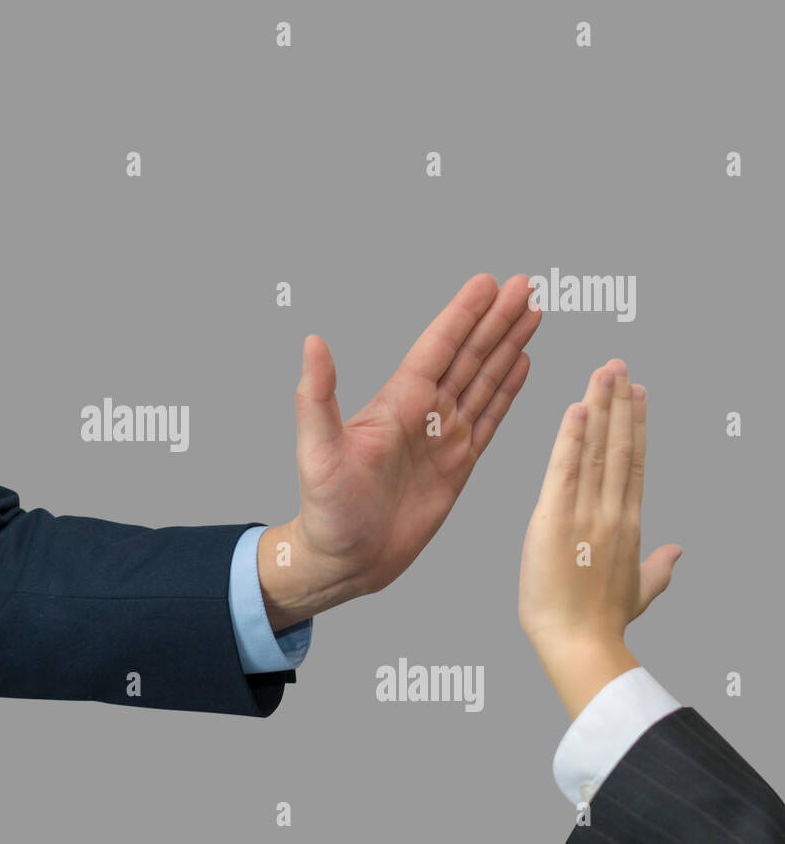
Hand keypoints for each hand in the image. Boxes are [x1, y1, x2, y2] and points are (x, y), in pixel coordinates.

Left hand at [258, 273, 540, 627]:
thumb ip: (317, 396)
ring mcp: (442, 437)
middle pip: (468, 355)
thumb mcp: (317, 449)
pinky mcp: (457, 465)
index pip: (437, 348)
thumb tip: (312, 342)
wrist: (345, 559)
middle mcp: (423, 414)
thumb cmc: (325, 509)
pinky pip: (490, 419)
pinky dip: (508, 391)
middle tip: (524, 284)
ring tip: (532, 313)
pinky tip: (522, 364)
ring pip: (484, 381)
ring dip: (508, 347)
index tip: (488, 283)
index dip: (464, 315)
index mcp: (396, 404)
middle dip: (497, 320)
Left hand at [517, 360, 682, 716]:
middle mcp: (611, 511)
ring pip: (597, 449)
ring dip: (600, 406)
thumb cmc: (602, 624)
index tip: (638, 394)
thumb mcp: (639, 591)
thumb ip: (659, 567)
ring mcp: (586, 512)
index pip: (633, 463)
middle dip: (619, 403)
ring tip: (604, 371)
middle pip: (619, 446)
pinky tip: (576, 407)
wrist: (580, 643)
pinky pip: (564, 469)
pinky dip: (571, 438)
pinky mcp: (555, 518)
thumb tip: (680, 551)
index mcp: (628, 523)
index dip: (636, 425)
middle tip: (619, 365)